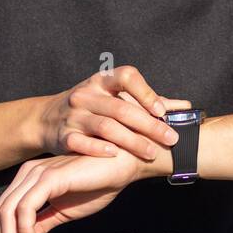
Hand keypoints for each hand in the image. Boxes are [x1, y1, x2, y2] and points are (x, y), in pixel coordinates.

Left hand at [0, 147, 165, 232]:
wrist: (121, 166)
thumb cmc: (96, 185)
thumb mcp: (64, 210)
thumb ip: (42, 223)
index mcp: (28, 179)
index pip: (1, 211)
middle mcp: (27, 174)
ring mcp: (36, 174)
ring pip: (7, 213)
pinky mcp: (49, 178)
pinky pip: (25, 209)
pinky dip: (24, 232)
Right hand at [36, 64, 190, 163]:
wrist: (47, 119)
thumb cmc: (91, 107)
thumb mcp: (114, 97)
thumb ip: (150, 102)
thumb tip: (185, 107)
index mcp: (102, 81)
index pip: (126, 76)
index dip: (146, 92)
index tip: (162, 111)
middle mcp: (87, 94)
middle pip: (121, 108)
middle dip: (148, 125)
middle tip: (171, 139)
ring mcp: (74, 115)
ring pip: (105, 126)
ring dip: (131, 140)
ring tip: (152, 153)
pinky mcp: (63, 135)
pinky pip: (80, 142)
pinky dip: (98, 149)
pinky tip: (115, 155)